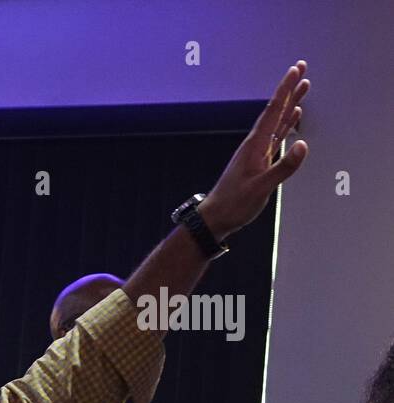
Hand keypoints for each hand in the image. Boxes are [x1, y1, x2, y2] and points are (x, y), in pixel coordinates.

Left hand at [200, 61, 309, 240]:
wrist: (216, 217)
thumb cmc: (234, 204)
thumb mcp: (260, 188)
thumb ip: (282, 168)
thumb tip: (303, 145)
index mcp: (255, 146)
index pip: (273, 111)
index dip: (285, 90)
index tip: (296, 70)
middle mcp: (256, 144)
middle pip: (276, 110)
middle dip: (289, 89)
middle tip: (302, 67)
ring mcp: (258, 152)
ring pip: (278, 122)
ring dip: (291, 103)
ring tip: (303, 87)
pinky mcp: (260, 161)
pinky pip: (277, 137)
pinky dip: (286, 124)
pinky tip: (293, 119)